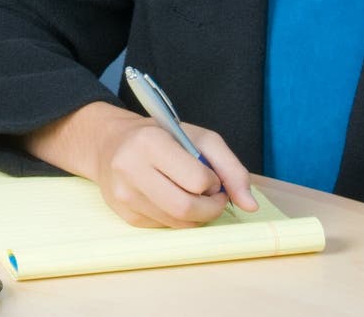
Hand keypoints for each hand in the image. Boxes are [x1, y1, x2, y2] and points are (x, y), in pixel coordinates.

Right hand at [95, 114, 258, 227]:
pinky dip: (179, 219)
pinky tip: (175, 199)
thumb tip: (250, 205)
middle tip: (216, 198)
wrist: (113, 143)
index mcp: (151, 142)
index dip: (214, 183)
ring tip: (197, 197)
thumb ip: (230, 167)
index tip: (214, 177)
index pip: (196, 180)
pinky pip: (164, 227)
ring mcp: (124, 196)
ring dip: (197, 216)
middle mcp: (131, 170)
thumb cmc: (163, 136)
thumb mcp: (200, 138)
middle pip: (185, 208)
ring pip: (176, 223)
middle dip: (210, 209)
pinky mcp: (124, 215)